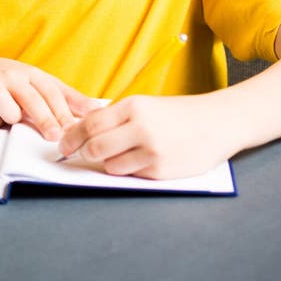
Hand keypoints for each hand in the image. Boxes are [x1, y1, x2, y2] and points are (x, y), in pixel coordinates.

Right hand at [0, 57, 97, 140]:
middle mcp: (13, 76)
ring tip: (15, 120)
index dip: (64, 112)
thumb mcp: (41, 85)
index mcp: (33, 75)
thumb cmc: (13, 82)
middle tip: (55, 136)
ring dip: (12, 115)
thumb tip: (96, 109)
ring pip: (4, 102)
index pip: (52, 93)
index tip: (74, 131)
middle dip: (45, 118)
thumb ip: (67, 98)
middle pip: (32, 98)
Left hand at [58, 93, 235, 178]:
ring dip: (108, 163)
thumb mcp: (147, 105)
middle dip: (83, 152)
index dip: (72, 136)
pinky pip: (130, 175)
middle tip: (80, 153)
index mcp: (134, 107)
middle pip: (95, 147)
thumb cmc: (179, 114)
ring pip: (110, 165)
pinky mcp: (160, 172)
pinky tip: (141, 160)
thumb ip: (117, 118)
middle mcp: (141, 128)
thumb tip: (83, 131)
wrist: (218, 123)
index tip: (63, 144)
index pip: (91, 123)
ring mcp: (151, 152)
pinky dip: (129, 170)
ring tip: (122, 154)